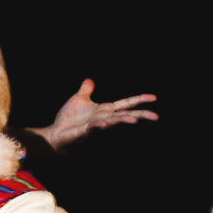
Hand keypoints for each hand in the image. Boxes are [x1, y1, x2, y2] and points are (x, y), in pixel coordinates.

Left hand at [37, 79, 157, 149]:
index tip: (154, 97)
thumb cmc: (69, 119)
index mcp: (105, 110)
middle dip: (140, 115)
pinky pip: (92, 129)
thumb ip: (86, 90)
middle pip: (125, 115)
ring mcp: (95, 126)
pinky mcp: (84, 132)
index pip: (126, 103)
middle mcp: (104, 118)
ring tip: (134, 121)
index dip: (139, 100)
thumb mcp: (79, 99)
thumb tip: (89, 80)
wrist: (56, 133)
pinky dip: (97, 126)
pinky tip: (103, 124)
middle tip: (156, 117)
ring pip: (113, 122)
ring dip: (122, 121)